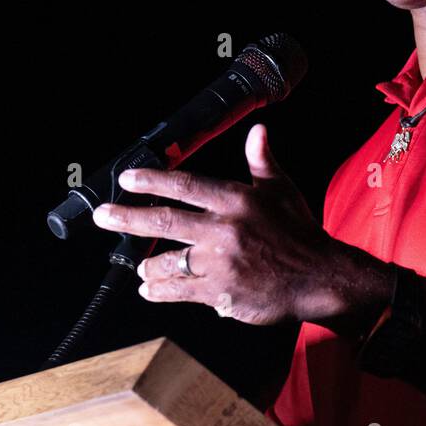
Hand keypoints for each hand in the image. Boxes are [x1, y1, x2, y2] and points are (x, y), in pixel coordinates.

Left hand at [91, 124, 390, 328]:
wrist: (322, 279)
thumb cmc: (301, 233)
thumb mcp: (283, 191)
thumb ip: (262, 162)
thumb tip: (258, 131)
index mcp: (237, 200)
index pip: (185, 186)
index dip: (152, 181)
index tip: (127, 179)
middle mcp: (225, 230)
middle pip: (164, 221)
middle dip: (127, 217)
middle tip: (103, 215)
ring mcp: (220, 263)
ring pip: (166, 262)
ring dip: (146, 265)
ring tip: (139, 267)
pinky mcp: (220, 293)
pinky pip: (179, 291)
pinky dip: (160, 290)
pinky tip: (150, 289)